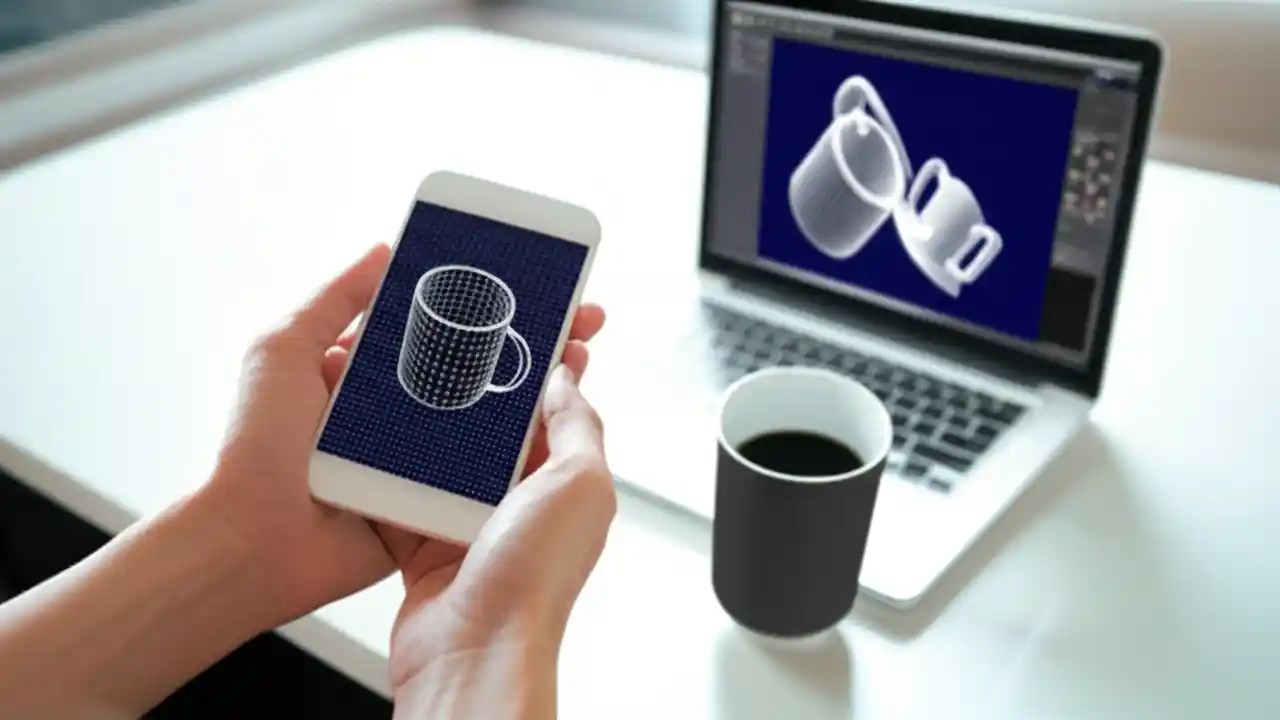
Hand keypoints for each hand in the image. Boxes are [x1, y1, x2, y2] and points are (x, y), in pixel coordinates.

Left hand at [199, 244, 608, 628]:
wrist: (253, 542)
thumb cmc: (254, 447)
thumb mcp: (283, 349)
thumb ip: (334, 299)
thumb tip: (383, 249)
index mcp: (362, 373)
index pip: (436, 326)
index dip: (484, 304)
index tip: (530, 284)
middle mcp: (395, 413)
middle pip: (476, 368)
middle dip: (530, 343)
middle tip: (580, 322)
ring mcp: (416, 459)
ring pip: (487, 419)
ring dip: (536, 393)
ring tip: (580, 362)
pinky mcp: (429, 503)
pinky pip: (480, 474)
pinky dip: (517, 456)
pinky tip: (555, 429)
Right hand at [377, 366, 614, 718]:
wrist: (472, 651)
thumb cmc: (533, 581)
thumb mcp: (580, 483)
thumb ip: (577, 425)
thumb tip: (568, 376)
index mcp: (566, 482)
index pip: (555, 406)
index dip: (544, 363)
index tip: (524, 323)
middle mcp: (521, 502)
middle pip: (494, 425)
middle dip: (473, 387)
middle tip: (448, 343)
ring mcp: (472, 522)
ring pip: (445, 454)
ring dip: (427, 424)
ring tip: (405, 379)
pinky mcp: (426, 542)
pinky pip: (405, 493)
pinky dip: (390, 469)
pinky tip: (375, 437)